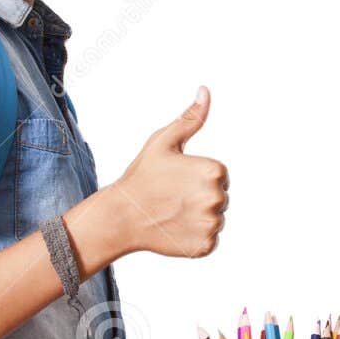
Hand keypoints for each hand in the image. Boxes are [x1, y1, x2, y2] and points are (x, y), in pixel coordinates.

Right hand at [108, 86, 227, 257]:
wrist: (120, 216)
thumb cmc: (141, 176)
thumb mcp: (164, 141)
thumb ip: (190, 118)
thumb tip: (205, 91)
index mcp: (214, 171)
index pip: (219, 176)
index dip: (197, 178)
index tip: (176, 181)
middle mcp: (218, 198)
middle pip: (219, 198)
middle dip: (199, 198)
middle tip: (171, 198)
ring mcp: (212, 225)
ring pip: (214, 219)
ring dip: (197, 218)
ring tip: (172, 213)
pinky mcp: (205, 247)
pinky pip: (208, 240)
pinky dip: (194, 238)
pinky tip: (174, 229)